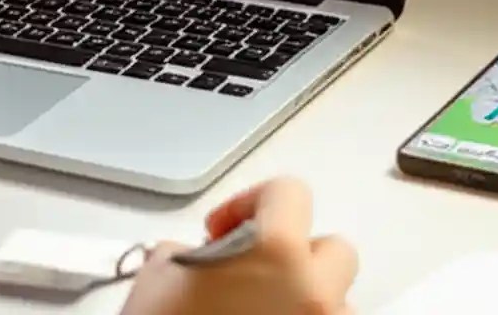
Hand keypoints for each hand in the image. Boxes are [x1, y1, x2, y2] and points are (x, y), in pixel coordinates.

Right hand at [119, 177, 357, 314]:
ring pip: (338, 304)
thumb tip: (202, 255)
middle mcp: (315, 293)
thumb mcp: (159, 275)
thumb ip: (191, 250)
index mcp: (275, 252)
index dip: (252, 203)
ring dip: (306, 304)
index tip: (224, 229)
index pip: (290, 194)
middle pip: (334, 251)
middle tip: (250, 278)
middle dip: (295, 259)